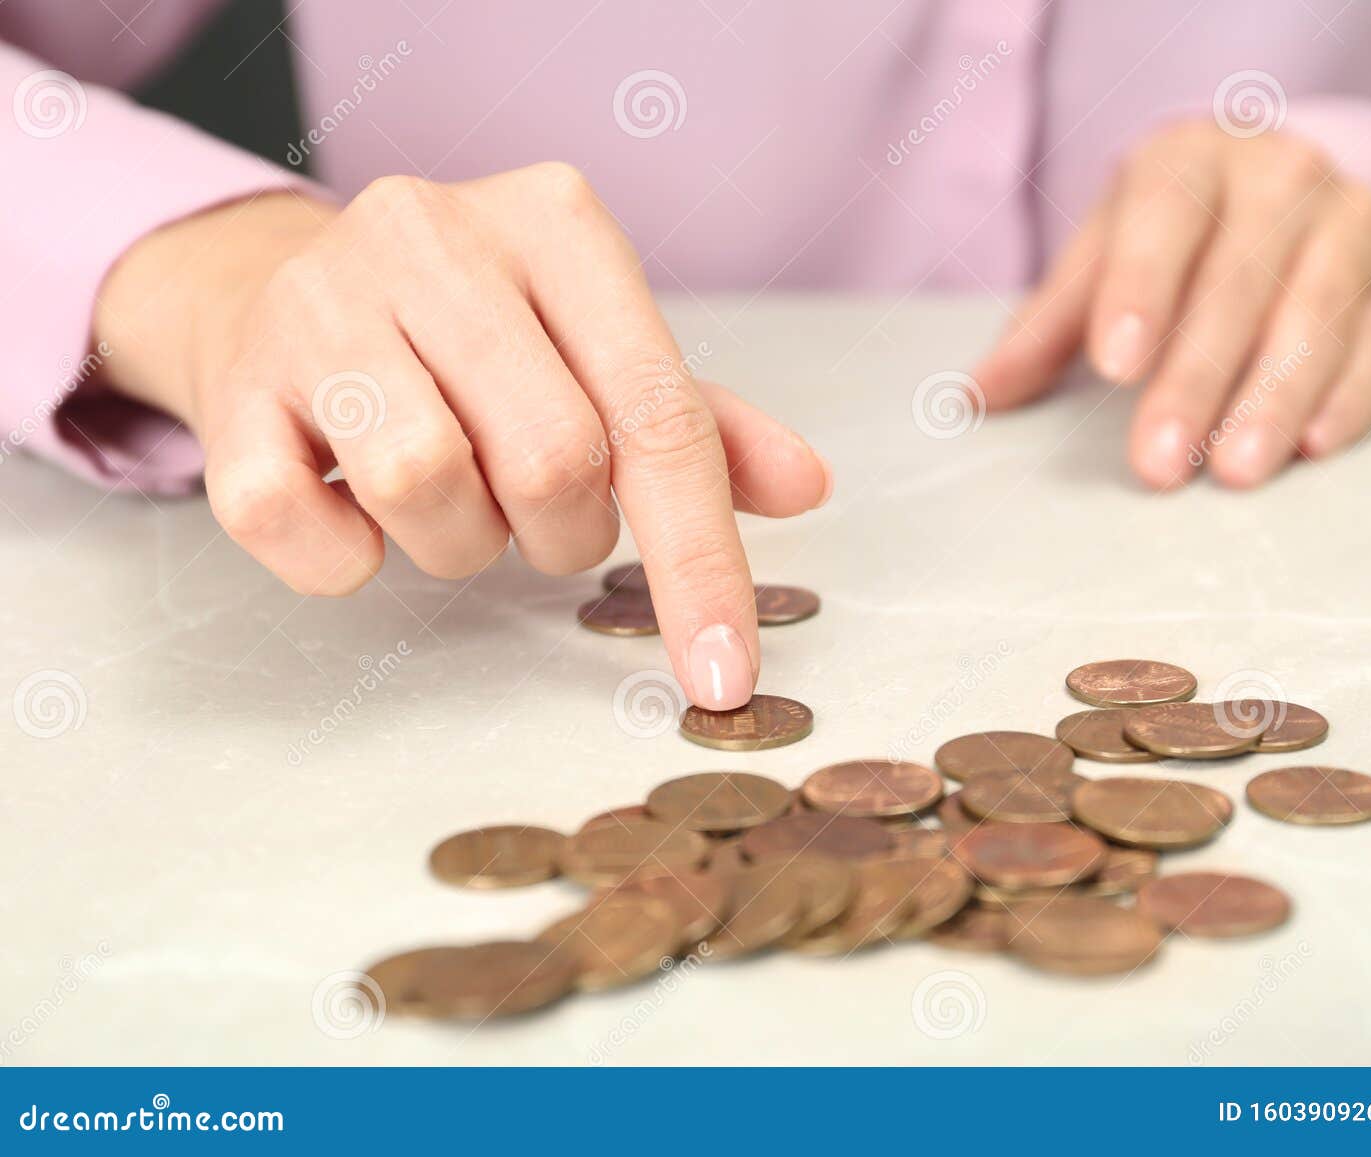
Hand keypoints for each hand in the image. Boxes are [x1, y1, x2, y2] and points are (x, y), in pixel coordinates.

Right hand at [94, 166, 832, 708]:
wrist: (278, 291)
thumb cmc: (473, 340)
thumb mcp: (597, 352)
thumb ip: (698, 424)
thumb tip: (805, 485)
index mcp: (555, 223)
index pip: (661, 417)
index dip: (702, 564)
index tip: (724, 675)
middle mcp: (434, 235)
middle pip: (552, 459)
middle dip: (564, 534)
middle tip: (535, 511)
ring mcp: (318, 301)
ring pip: (427, 485)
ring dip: (460, 543)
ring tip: (454, 498)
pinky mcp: (234, 381)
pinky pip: (297, 526)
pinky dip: (344, 558)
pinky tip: (355, 511)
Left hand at [974, 121, 1370, 487]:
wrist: (1290, 187)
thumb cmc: (1176, 232)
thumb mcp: (1104, 256)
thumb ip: (1046, 327)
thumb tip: (979, 398)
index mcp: (1190, 161)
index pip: (1165, 216)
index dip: (1140, 288)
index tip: (1114, 366)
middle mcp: (1279, 177)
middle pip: (1238, 281)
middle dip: (1196, 379)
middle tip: (1158, 463)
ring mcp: (1350, 224)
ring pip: (1316, 315)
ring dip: (1274, 398)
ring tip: (1235, 471)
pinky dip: (1349, 396)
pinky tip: (1314, 447)